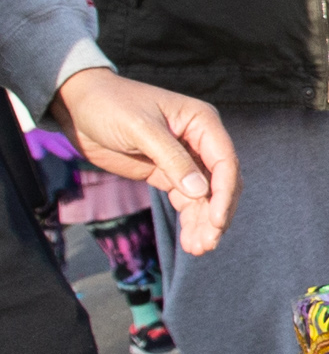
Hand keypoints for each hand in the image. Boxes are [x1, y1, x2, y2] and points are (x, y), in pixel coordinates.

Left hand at [51, 67, 236, 254]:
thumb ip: (172, 159)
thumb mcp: (140, 129)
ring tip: (198, 248)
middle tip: (208, 242)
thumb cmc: (110, 105)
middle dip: (216, 214)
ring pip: (205, 197)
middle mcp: (200, 141)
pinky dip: (189, 220)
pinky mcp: (166, 173)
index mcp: (201, 123)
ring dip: (204, 223)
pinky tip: (189, 241)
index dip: (224, 193)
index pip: (224, 162)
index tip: (217, 221)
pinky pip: (186, 200)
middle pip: (221, 183)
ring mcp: (184, 159)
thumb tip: (199, 192)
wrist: (77, 105)